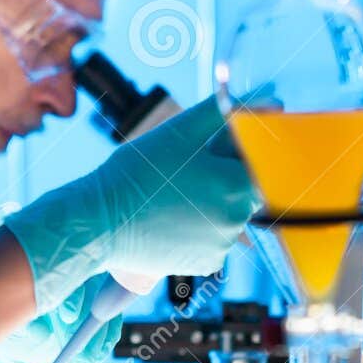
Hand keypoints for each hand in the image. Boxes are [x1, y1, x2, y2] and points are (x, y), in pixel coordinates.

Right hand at [5, 97, 252, 311]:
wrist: (99, 222)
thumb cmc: (137, 172)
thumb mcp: (180, 131)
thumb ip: (224, 110)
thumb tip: (263, 98)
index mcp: (238, 184)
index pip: (253, 160)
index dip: (228, 152)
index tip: (201, 153)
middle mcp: (239, 219)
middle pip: (242, 189)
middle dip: (220, 178)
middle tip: (181, 174)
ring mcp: (222, 245)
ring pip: (226, 214)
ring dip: (208, 203)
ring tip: (169, 198)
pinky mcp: (205, 264)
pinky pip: (211, 239)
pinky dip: (197, 229)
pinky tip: (170, 219)